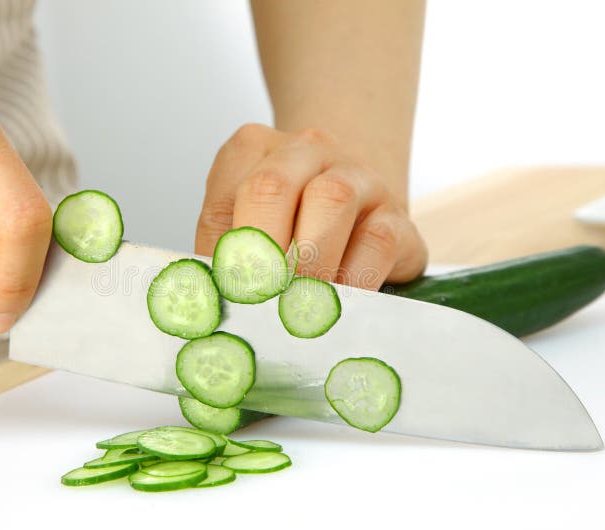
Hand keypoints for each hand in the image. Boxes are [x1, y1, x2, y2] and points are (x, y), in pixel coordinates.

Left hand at [195, 123, 426, 289]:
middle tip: (258, 301)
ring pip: (332, 201)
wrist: (360, 212)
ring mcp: (357, 174)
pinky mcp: (396, 214)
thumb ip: (226, 256)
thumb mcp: (248, 230)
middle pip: (271, 187)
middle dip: (261, 251)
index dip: (218, 258)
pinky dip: (353, 280)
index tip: (222, 299)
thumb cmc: (292, 226)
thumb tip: (208, 303)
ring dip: (309, 264)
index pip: (221, 201)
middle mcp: (306, 149)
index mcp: (254, 149)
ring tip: (299, 305)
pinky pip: (376, 241)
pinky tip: (339, 303)